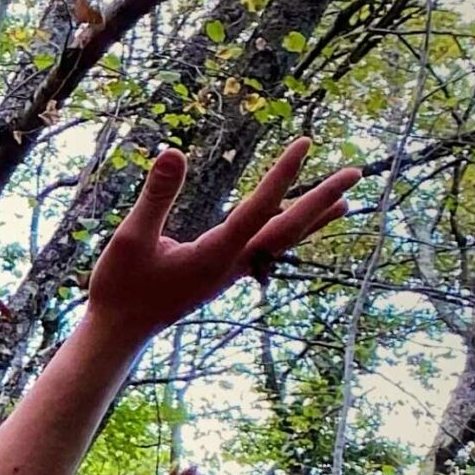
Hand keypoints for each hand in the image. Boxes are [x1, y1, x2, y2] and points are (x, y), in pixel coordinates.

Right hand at [87, 137, 360, 340]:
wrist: (119, 331)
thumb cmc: (120, 287)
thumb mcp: (130, 238)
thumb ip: (155, 196)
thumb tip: (173, 153)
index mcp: (214, 256)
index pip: (258, 209)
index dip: (283, 176)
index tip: (305, 144)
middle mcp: (232, 265)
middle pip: (288, 229)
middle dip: (321, 199)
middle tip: (355, 173)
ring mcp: (230, 272)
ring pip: (282, 242)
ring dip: (314, 220)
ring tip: (345, 203)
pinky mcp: (223, 275)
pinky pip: (266, 249)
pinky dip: (288, 233)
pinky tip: (290, 224)